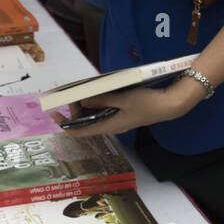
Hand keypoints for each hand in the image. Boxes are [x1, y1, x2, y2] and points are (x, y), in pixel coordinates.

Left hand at [48, 84, 192, 136]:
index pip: (81, 131)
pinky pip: (105, 112)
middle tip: (72, 94)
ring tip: (82, 92)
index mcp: (110, 125)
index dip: (65, 124)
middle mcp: (112, 126)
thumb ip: (103, 100)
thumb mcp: (124, 99)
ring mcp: (118, 121)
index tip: (54, 114)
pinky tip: (98, 94)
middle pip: (86, 122)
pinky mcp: (124, 115)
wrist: (170, 105)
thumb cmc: (148, 102)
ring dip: (86, 106)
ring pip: (95, 116)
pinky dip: (97, 104)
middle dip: (75, 110)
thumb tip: (83, 101)